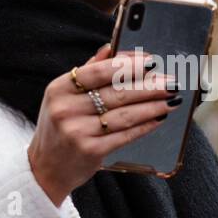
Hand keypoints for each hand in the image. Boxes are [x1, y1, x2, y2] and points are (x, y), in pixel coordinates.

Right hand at [27, 44, 180, 205]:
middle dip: (149, 86)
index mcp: (59, 88)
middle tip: (171, 82)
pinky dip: (145, 126)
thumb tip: (111, 49)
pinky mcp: (91, 151)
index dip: (128, 65)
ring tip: (171, 99)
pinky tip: (158, 118)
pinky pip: (125, 135)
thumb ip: (87, 71)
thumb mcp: (63, 96)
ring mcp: (78, 131)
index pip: (99, 71)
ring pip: (125, 115)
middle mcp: (66, 109)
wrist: (45, 167)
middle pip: (117, 93)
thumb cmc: (59, 127)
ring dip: (153, 106)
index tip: (151, 62)